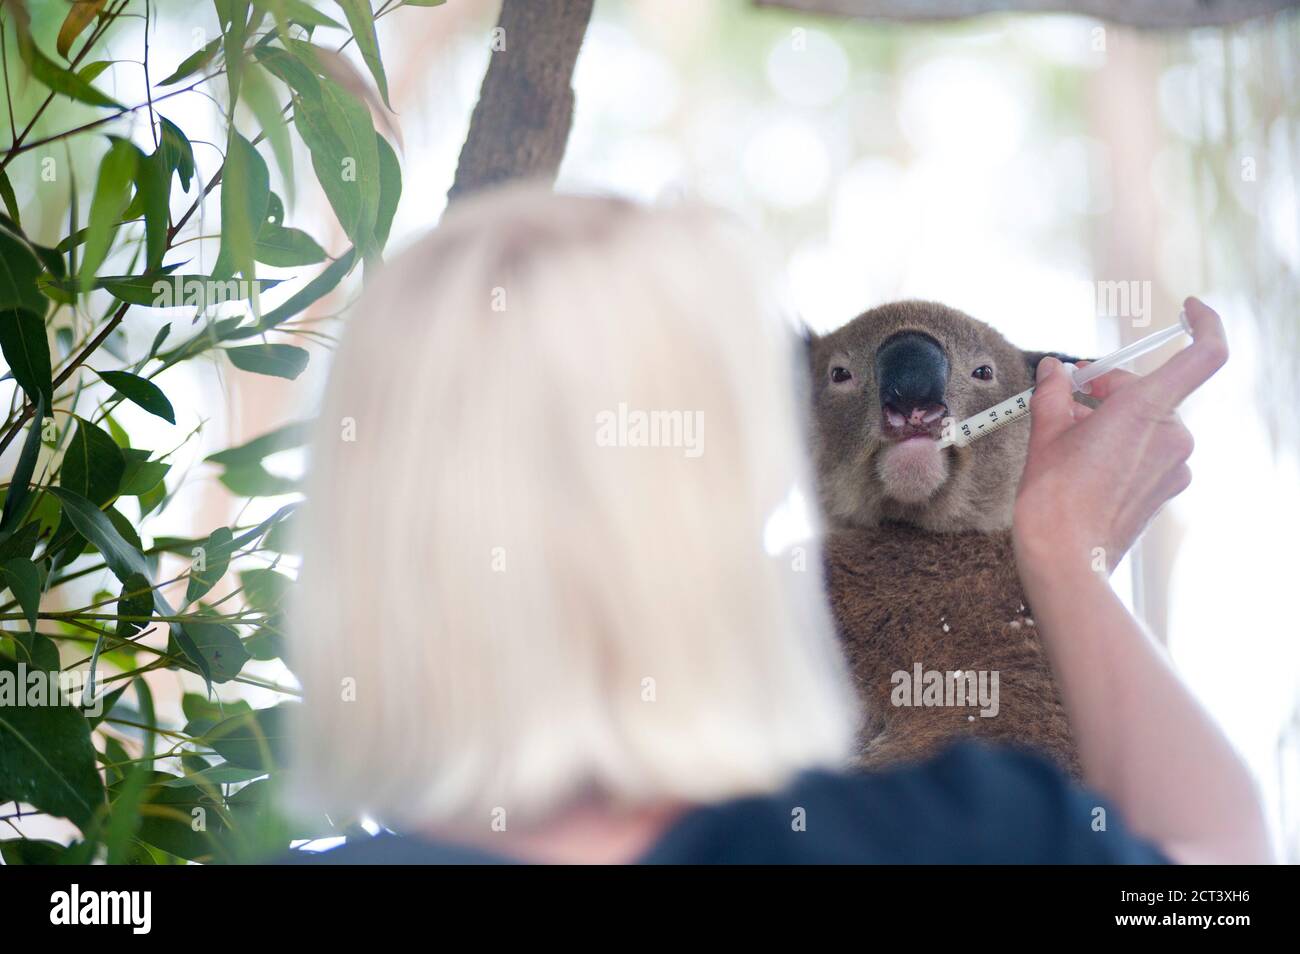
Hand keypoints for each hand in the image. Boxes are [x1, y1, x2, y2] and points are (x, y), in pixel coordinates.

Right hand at [1013, 297, 1227, 576]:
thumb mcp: (1046, 432)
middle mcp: (1172, 435)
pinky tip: (1085, 463)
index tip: (1189, 309)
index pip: (1203, 354)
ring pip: (1147, 423)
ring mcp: (1174, 465)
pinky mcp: (1167, 488)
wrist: (1065, 558)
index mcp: (1146, 410)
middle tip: (1070, 395)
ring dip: (1113, 420)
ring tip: (1068, 438)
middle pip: (1152, 390)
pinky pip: (1148, 451)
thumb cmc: (1054, 498)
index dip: (1204, 324)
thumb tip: (1054, 372)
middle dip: (1110, 388)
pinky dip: (1121, 446)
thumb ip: (1055, 393)